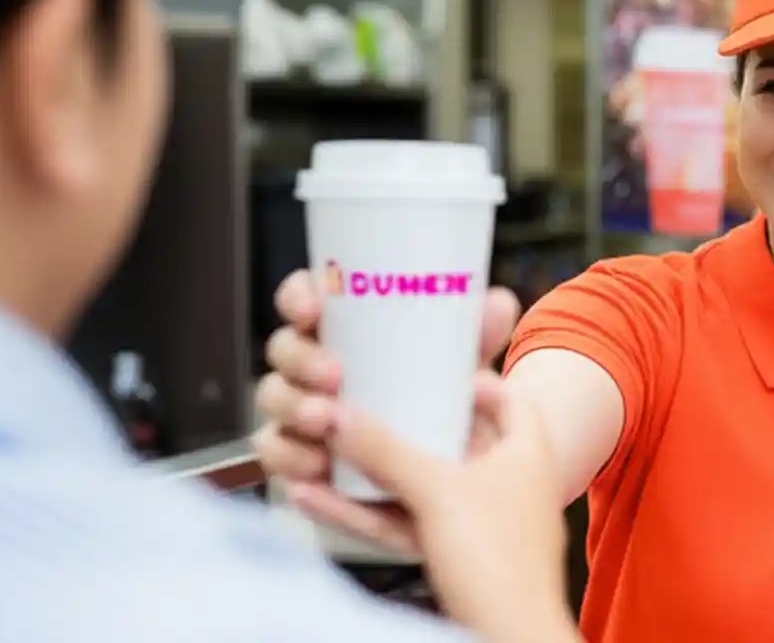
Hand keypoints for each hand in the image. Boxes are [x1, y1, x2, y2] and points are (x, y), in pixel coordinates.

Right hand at [251, 269, 518, 490]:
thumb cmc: (449, 403)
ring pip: (274, 406)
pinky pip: (281, 462)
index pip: (303, 297)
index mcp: (343, 329)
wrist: (456, 476)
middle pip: (283, 350)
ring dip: (294, 411)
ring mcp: (302, 415)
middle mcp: (313, 367)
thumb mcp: (464, 371)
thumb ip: (478, 338)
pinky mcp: (303, 462)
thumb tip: (498, 302)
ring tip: (325, 422)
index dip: (299, 296)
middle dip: (301, 360)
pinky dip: (293, 467)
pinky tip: (311, 475)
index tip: (317, 307)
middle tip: (335, 375)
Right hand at [291, 374, 574, 642]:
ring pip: (418, 483)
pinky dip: (362, 509)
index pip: (511, 397)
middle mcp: (506, 484)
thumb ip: (388, 451)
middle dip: (408, 422)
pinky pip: (399, 521)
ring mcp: (477, 523)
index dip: (479, 379)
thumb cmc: (502, 567)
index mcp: (525, 452)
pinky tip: (318, 496)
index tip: (439, 368)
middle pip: (455, 437)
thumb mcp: (439, 491)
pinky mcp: (449, 556)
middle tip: (369, 402)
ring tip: (328, 446)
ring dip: (372, 468)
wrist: (506, 640)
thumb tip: (341, 415)